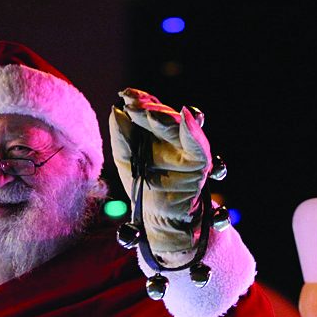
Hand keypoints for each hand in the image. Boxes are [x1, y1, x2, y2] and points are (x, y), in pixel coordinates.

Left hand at [109, 88, 212, 256]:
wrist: (159, 222)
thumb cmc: (144, 190)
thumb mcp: (125, 160)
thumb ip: (121, 137)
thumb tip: (117, 110)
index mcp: (158, 133)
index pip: (151, 110)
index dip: (140, 99)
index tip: (125, 94)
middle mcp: (175, 137)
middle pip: (163, 115)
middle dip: (147, 107)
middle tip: (132, 101)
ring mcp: (189, 148)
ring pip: (178, 125)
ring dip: (163, 115)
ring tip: (148, 110)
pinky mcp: (199, 162)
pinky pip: (197, 143)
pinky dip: (192, 129)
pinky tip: (185, 114)